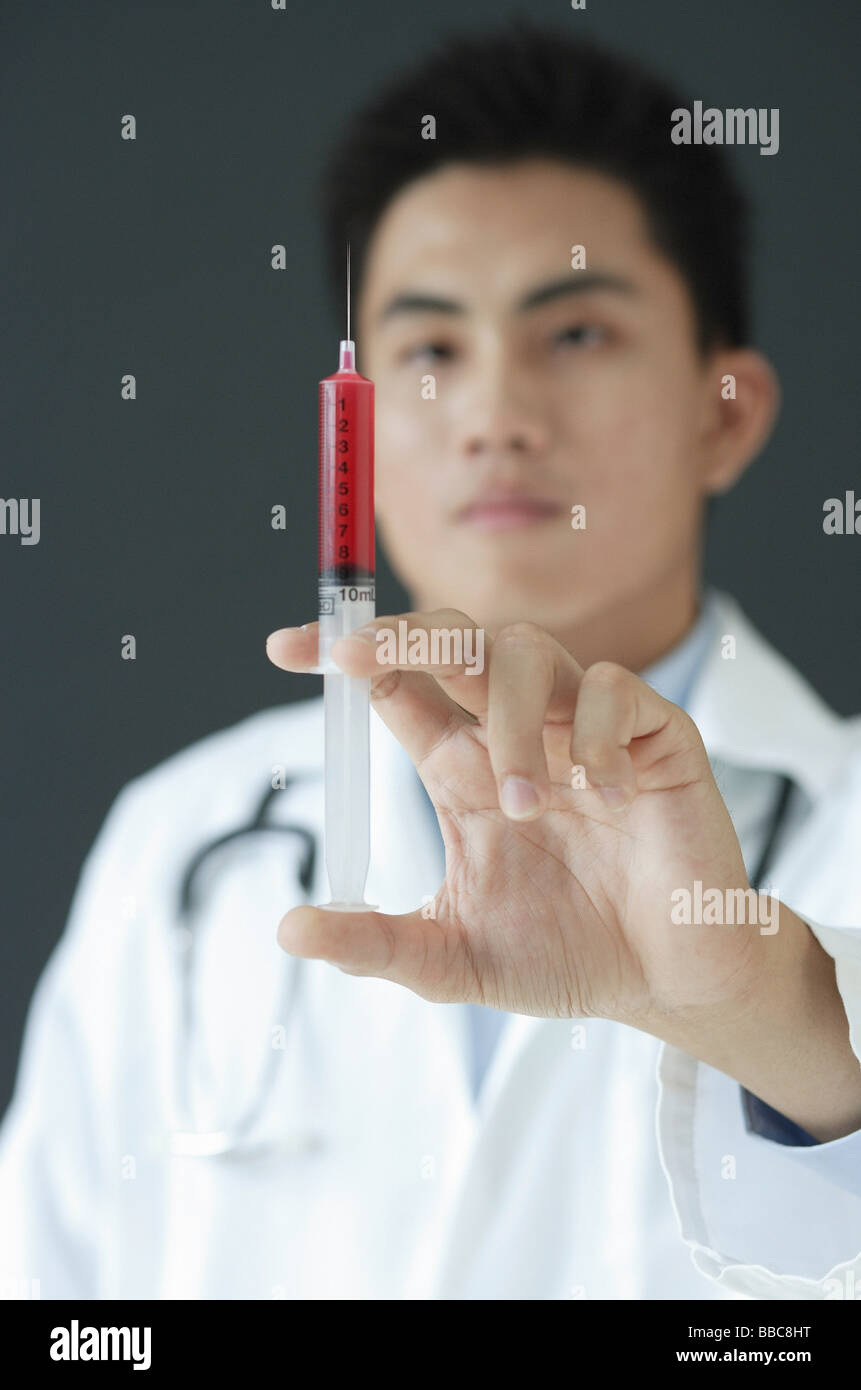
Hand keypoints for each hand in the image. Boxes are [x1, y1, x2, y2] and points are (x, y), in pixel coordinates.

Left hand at [266, 609, 761, 1030]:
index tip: (284, 650)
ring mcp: (583, 728)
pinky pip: (616, 691)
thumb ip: (375, 944)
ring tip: (525, 807)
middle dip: (400, 635)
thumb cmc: (563, 956)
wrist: (667, 982)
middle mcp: (515, 733)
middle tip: (352, 655)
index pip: (395, 684)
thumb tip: (289, 929)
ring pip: (527, 654)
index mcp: (460, 768)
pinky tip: (607, 799)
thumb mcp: (451, 959)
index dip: (345, 655)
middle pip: (454, 640)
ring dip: (511, 722)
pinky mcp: (653, 738)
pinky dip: (598, 736)